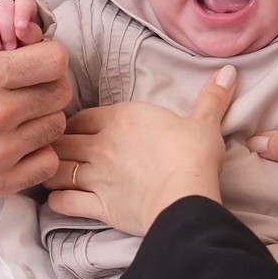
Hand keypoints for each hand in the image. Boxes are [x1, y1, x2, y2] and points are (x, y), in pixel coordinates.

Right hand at [0, 0, 43, 50]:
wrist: (3, 54)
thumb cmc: (21, 44)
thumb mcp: (30, 41)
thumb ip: (30, 34)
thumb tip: (21, 29)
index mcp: (23, 6)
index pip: (23, 2)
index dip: (21, 13)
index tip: (20, 27)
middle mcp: (4, 4)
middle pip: (3, 6)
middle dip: (6, 27)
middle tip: (10, 47)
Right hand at [0, 15, 71, 211]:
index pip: (55, 60)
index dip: (49, 55)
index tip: (36, 58)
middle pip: (60, 93)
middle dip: (48, 82)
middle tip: (28, 84)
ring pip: (56, 127)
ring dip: (42, 117)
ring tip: (18, 114)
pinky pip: (46, 163)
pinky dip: (37, 152)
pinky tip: (16, 143)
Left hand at [45, 65, 236, 235]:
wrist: (185, 197)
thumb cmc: (193, 157)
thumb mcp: (205, 123)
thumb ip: (212, 97)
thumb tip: (229, 71)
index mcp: (121, 119)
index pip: (83, 116)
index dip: (74, 121)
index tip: (72, 126)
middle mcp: (102, 145)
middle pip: (64, 140)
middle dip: (55, 143)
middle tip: (52, 148)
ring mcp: (97, 177)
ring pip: (57, 169)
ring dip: (50, 169)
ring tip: (48, 170)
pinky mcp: (99, 207)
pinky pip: (65, 203)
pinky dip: (56, 201)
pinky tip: (55, 199)